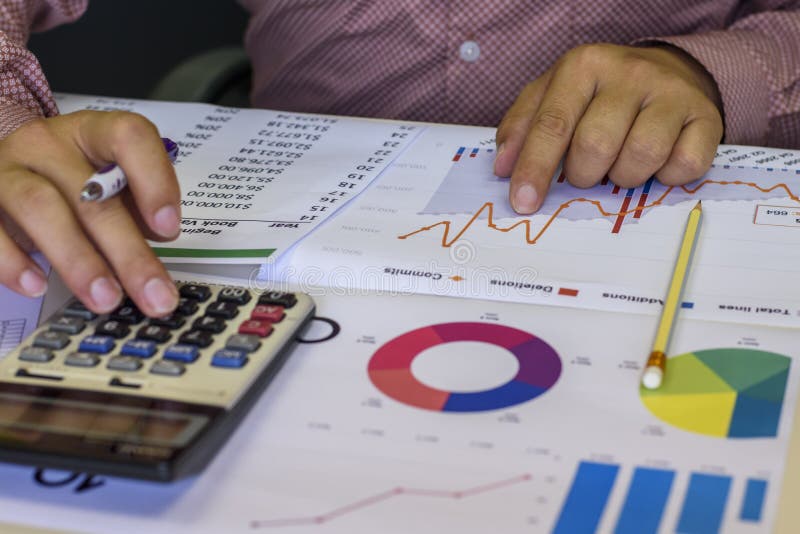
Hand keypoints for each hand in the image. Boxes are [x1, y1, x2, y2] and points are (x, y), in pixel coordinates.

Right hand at [0, 110, 180, 316]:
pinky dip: (12, 262)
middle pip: (92, 194)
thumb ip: (138, 204)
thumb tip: (161, 235)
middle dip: (128, 252)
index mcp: (94, 131)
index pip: (130, 137)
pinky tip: (37, 285)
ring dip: (78, 260)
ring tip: (105, 298)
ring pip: (41, 208)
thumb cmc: (71, 178)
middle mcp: (48, 143)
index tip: (169, 228)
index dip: (155, 181)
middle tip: (154, 295)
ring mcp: (6, 168)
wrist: (5, 166)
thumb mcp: (110, 181)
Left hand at [494, 43, 723, 213]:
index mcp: (583, 65)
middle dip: (583, 173)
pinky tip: (656, 165)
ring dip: (623, 177)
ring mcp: (671, 93)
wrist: (668, 70)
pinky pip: (683, 166)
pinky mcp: (706, 117)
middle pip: (595, 146)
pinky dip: (665, 178)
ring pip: (640, 157)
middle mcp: (629, 72)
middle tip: (587, 171)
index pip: (552, 124)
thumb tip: (503, 169)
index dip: (534, 169)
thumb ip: (522, 127)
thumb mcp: (553, 95)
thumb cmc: (599, 94)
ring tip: (620, 163)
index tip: (523, 202)